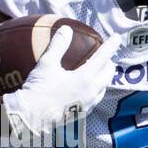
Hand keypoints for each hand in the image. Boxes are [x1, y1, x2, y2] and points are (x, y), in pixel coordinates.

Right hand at [3, 26, 120, 138]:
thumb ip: (58, 45)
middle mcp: (91, 92)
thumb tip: (66, 29)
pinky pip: (95, 99)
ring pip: (103, 88)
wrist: (31, 118)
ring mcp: (88, 105)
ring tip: (98, 71)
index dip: (111, 45)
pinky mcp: (82, 114)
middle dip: (109, 63)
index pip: (103, 57)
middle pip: (108, 74)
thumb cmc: (38, 90)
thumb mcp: (46, 64)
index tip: (116, 37)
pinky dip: (96, 89)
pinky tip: (87, 88)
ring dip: (103, 77)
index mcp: (84, 78)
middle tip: (105, 56)